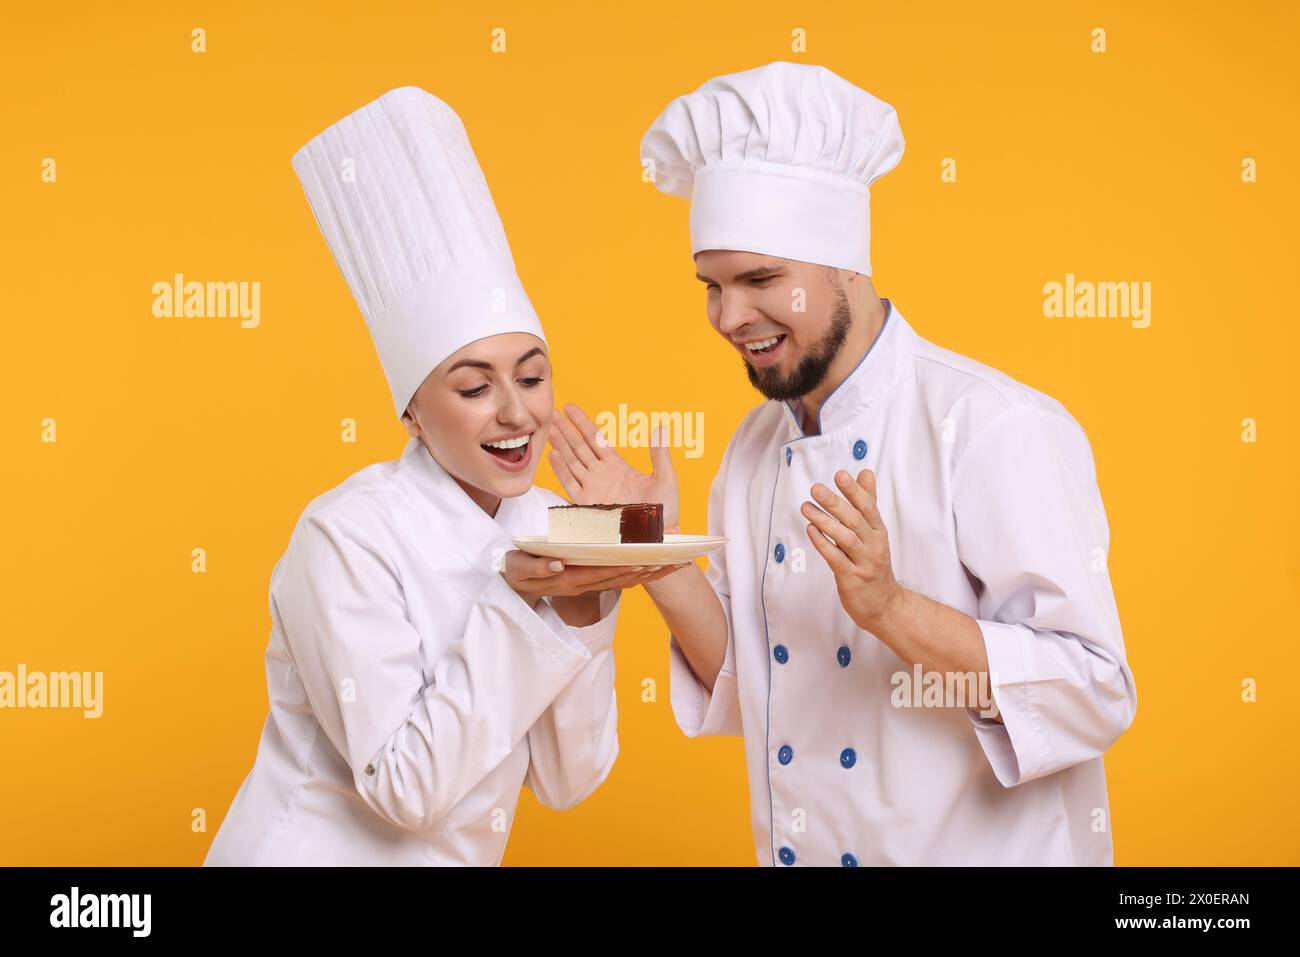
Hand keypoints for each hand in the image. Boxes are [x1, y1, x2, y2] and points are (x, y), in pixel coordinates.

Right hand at [503, 550, 683, 606]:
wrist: (517, 582)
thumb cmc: (518, 569)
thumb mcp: (521, 567)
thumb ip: (538, 567)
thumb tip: (559, 564)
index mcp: (571, 579)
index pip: (604, 574)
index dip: (625, 568)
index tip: (646, 560)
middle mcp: (586, 583)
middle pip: (624, 578)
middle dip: (650, 570)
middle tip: (676, 560)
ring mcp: (591, 582)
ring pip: (627, 579)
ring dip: (652, 572)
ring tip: (677, 562)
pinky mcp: (594, 578)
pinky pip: (622, 577)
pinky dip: (642, 571)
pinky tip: (659, 563)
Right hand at [548, 402, 679, 527]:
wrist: (657, 539)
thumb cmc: (664, 513)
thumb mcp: (665, 479)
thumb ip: (659, 454)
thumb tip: (662, 427)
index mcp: (617, 466)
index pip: (595, 439)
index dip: (582, 423)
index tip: (570, 407)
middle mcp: (601, 475)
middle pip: (578, 447)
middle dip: (565, 430)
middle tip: (552, 412)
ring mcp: (592, 489)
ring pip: (572, 462)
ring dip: (560, 445)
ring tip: (549, 429)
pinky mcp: (588, 506)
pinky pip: (571, 484)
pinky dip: (561, 470)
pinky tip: (553, 455)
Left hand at [801, 469, 902, 631]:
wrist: (884, 604)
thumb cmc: (874, 563)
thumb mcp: (875, 531)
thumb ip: (868, 502)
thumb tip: (866, 472)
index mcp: (878, 531)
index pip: (867, 506)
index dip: (854, 491)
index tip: (840, 475)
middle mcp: (873, 544)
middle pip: (855, 520)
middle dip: (835, 503)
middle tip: (816, 489)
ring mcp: (863, 562)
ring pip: (845, 538)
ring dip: (824, 522)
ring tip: (806, 508)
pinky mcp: (852, 578)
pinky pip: (836, 558)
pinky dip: (823, 544)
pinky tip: (811, 531)